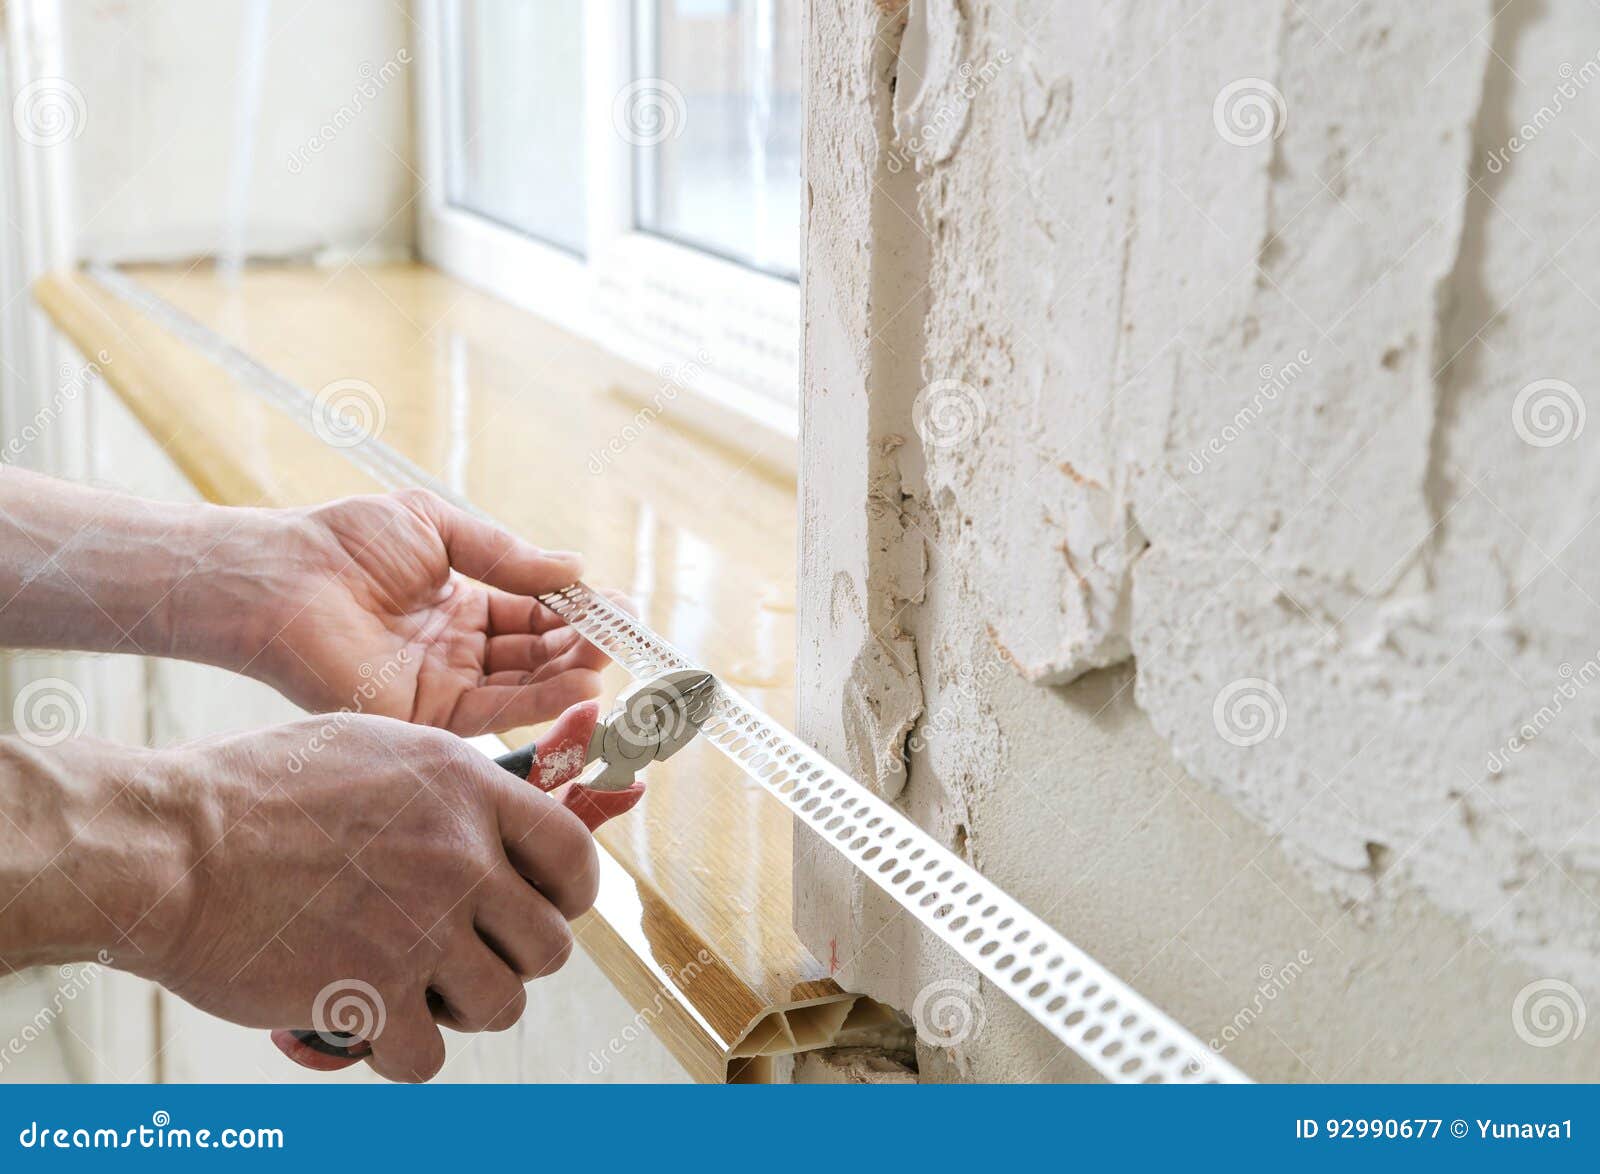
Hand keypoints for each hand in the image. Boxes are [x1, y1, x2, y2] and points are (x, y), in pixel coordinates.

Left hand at [244, 489, 611, 734]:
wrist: (283, 576)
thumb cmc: (346, 541)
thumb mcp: (439, 528)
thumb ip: (507, 555)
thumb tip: (576, 570)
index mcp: (459, 604)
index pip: (534, 613)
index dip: (576, 611)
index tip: (615, 607)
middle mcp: (457, 650)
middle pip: (537, 653)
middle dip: (581, 644)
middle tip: (620, 634)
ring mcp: (443, 685)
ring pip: (524, 686)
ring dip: (570, 673)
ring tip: (608, 657)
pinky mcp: (426, 716)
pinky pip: (495, 713)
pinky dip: (540, 701)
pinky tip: (579, 684)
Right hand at [269, 698, 643, 1073]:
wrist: (170, 845)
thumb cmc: (253, 791)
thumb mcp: (371, 750)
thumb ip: (444, 787)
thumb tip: (495, 816)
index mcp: (465, 789)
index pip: (573, 855)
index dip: (568, 895)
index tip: (544, 909)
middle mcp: (460, 857)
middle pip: (549, 944)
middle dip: (513, 960)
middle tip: (465, 957)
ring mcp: (421, 928)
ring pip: (501, 1006)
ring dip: (462, 1009)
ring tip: (415, 990)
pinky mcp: (372, 994)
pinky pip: (429, 1057)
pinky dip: (401, 1053)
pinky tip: (369, 1026)